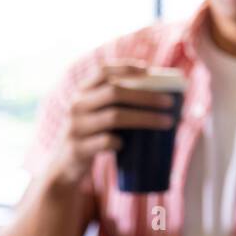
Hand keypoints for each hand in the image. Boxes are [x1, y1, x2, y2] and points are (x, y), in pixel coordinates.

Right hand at [50, 60, 178, 186]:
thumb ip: (120, 105)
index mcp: (82, 93)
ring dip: (145, 118)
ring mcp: (75, 127)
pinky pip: (104, 142)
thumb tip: (168, 100)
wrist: (65, 166)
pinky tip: (126, 145)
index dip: (125, 68)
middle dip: (146, 96)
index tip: (149, 71)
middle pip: (114, 93)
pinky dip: (119, 142)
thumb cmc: (94, 136)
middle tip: (170, 102)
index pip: (102, 72)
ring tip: (167, 122)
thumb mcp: (99, 115)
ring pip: (114, 117)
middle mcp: (76, 105)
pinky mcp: (78, 148)